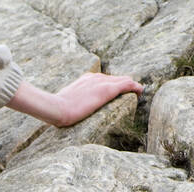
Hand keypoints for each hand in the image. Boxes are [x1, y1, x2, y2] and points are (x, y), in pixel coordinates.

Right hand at [5, 74, 142, 126]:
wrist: (55, 108)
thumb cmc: (54, 109)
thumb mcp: (62, 102)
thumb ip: (67, 102)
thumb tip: (59, 113)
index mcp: (85, 79)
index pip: (103, 80)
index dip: (112, 85)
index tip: (117, 91)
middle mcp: (95, 77)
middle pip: (115, 78)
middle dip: (124, 84)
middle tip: (132, 91)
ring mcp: (101, 83)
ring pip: (122, 80)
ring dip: (130, 86)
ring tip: (137, 91)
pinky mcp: (106, 90)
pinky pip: (127, 85)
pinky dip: (135, 87)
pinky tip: (140, 91)